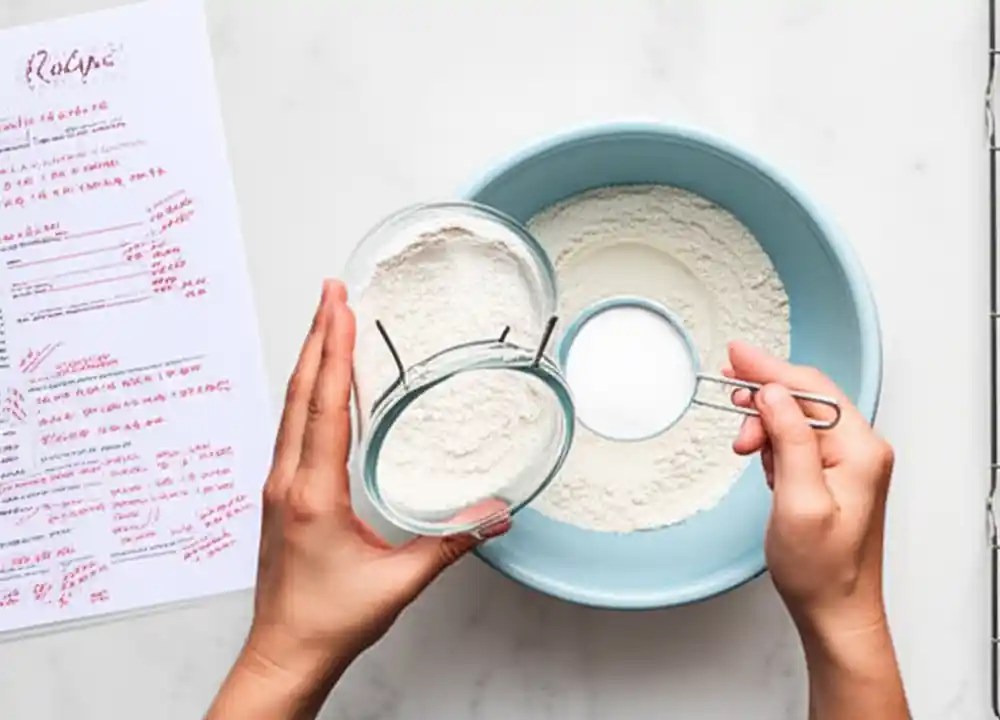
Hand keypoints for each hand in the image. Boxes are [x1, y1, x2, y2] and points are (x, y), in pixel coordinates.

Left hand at [208, 280, 502, 719]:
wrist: (284, 654)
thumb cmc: (328, 622)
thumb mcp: (399, 581)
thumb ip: (450, 543)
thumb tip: (494, 515)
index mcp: (312, 492)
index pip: (323, 405)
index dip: (331, 350)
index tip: (338, 306)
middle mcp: (288, 481)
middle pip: (300, 392)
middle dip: (316, 336)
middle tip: (331, 292)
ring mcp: (279, 487)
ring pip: (291, 408)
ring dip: (310, 361)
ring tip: (326, 323)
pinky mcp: (281, 497)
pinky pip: (292, 429)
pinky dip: (308, 394)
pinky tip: (321, 387)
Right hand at [727, 342, 892, 635]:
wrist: (837, 613)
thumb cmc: (823, 571)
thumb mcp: (798, 501)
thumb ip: (790, 440)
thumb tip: (775, 393)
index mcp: (860, 450)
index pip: (811, 390)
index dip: (770, 369)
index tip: (738, 354)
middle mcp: (862, 450)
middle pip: (807, 398)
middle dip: (765, 398)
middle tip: (729, 392)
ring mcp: (852, 463)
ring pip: (801, 419)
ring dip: (768, 426)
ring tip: (746, 448)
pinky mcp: (838, 476)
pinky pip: (803, 442)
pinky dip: (777, 445)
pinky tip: (765, 461)